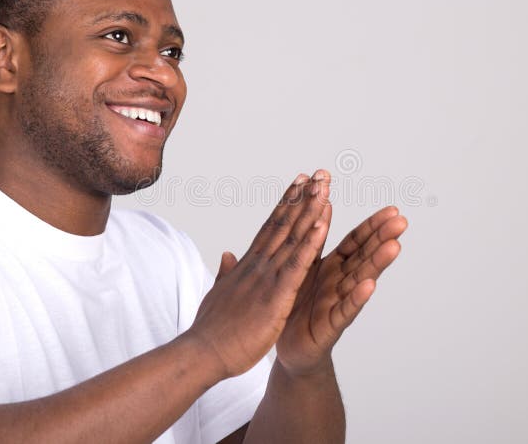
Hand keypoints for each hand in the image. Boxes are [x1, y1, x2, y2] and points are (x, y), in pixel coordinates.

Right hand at [187, 172, 330, 378]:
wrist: (203, 353)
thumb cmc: (212, 329)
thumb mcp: (219, 294)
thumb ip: (226, 272)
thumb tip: (227, 254)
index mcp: (248, 265)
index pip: (271, 227)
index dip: (287, 204)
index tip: (299, 183)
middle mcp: (258, 265)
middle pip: (284, 224)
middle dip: (303, 198)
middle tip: (319, 174)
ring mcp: (267, 278)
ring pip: (293, 238)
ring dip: (310, 211)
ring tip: (324, 187)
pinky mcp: (277, 296)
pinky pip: (297, 266)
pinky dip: (310, 244)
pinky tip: (322, 225)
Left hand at [276, 196, 407, 375]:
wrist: (288, 348)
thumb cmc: (297, 305)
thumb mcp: (306, 267)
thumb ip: (317, 239)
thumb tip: (326, 204)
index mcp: (333, 267)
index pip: (356, 242)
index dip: (373, 226)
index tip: (393, 210)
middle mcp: (340, 283)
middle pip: (364, 258)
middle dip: (382, 239)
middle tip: (402, 222)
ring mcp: (338, 304)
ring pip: (360, 280)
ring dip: (377, 264)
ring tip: (394, 247)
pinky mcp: (330, 326)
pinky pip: (344, 311)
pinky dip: (356, 299)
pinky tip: (369, 287)